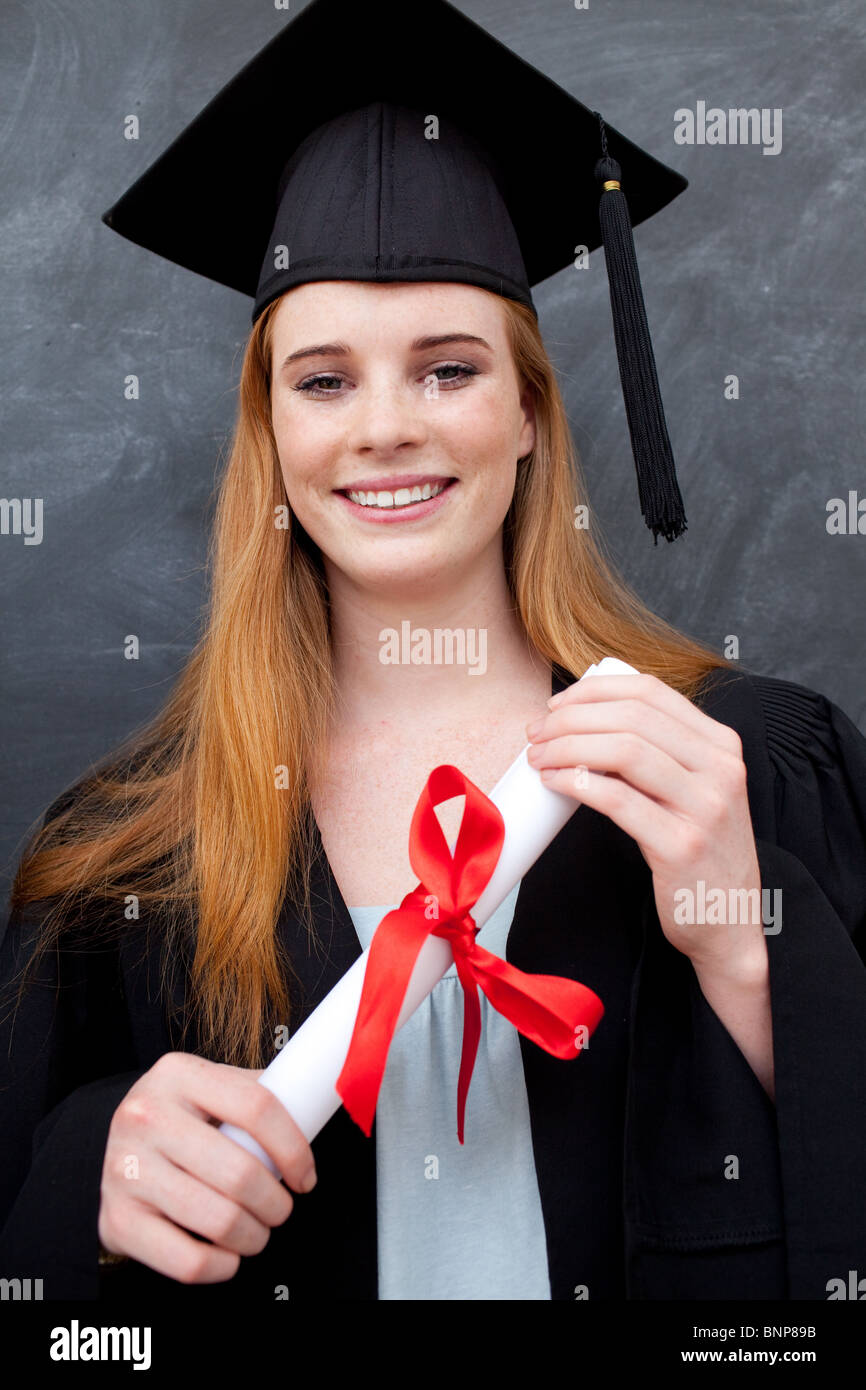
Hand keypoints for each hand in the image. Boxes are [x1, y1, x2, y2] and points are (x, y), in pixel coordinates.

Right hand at [98, 1052, 316, 1283]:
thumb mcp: (209, 1089)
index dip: (294, 1148)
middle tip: (280, 1209)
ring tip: (257, 1231)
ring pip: (219, 1220)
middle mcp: (145, 1116)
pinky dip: (221, 1266)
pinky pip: (188, 1260)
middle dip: (277, 1203)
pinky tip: (228, 1254)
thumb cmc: (177, 1120)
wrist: (112, 1150)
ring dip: (254, 1236)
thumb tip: (313, 1104)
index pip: (257, 1107)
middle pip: (241, 1172)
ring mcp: (126, 1168)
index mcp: (178, 1074)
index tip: (306, 1175)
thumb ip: (254, 1094)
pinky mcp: (117, 1220)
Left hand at [525, 672, 765, 977]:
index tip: (557, 705)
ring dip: (567, 747)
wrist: (730, 923)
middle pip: (632, 717)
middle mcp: (721, 768)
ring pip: (624, 750)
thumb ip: (659, 754)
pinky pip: (618, 800)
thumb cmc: (699, 852)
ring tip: (539, 759)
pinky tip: (555, 784)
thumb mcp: (694, 790)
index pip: (650, 691)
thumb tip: (584, 722)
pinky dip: (577, 783)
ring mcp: (705, 807)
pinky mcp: (682, 846)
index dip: (594, 691)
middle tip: (536, 735)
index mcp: (722, 745)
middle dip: (571, 719)